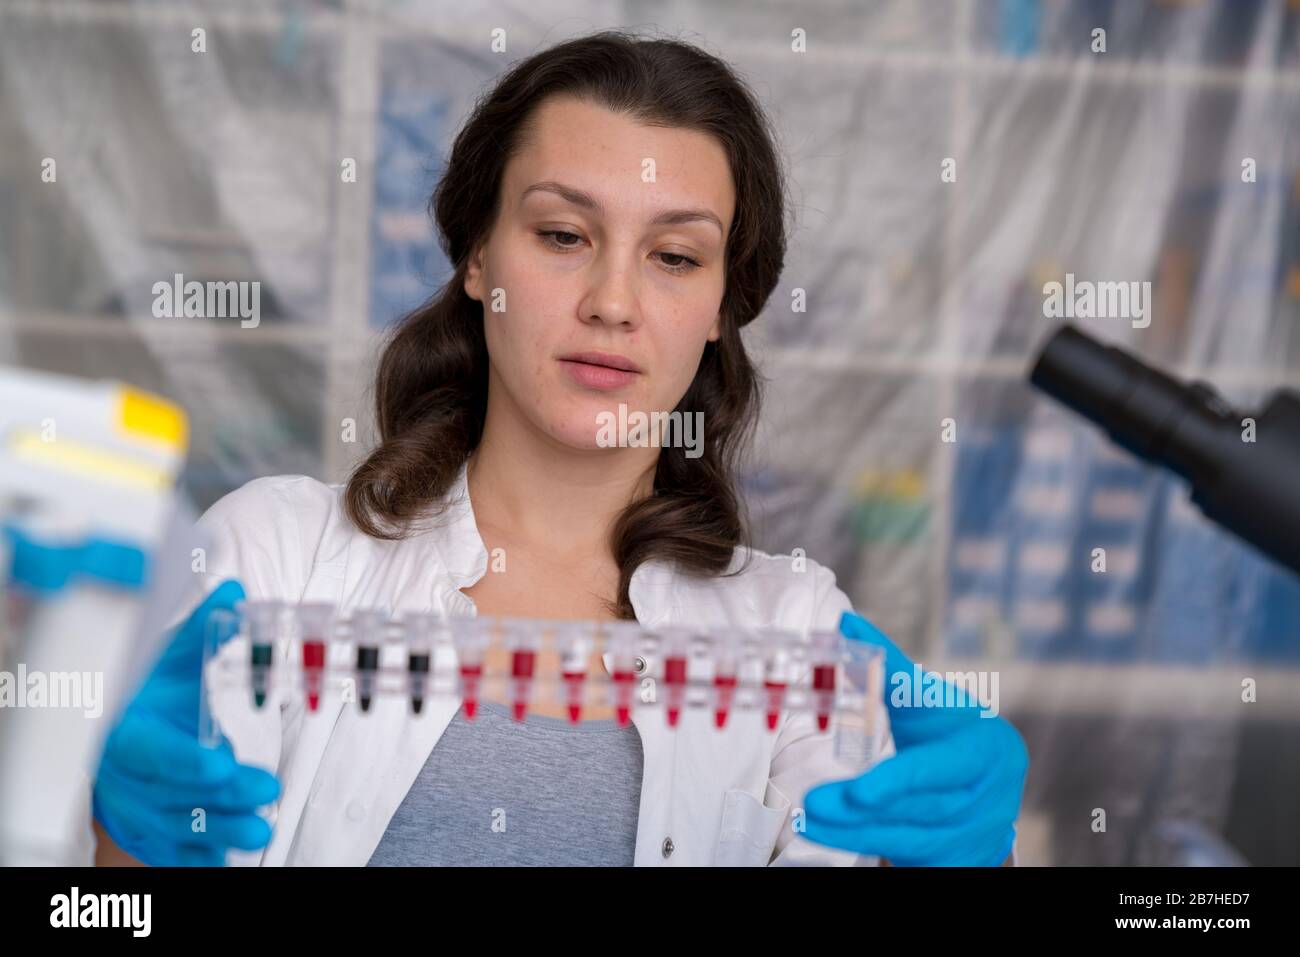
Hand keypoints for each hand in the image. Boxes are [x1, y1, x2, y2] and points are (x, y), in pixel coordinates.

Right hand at [93, 580, 279, 865]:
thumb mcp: (176, 665)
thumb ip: (206, 632)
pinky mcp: (151, 840)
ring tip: (261, 829)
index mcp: (129, 735)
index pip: (153, 753)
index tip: (222, 763)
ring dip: (220, 832)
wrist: (123, 749)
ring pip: (177, 831)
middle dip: (222, 796)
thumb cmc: (157, 702)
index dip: (186, 761)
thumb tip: (235, 589)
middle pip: (174, 794)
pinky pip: (174, 857)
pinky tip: (227, 859)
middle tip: (266, 789)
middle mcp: (128, 780)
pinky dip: (200, 860)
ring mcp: (138, 814)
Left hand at [802, 611, 1027, 865]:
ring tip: (809, 817)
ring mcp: (975, 834)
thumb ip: (886, 668)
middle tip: (813, 803)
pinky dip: (864, 844)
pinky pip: (908, 856)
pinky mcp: (957, 859)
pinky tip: (826, 834)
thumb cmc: (948, 733)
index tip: (858, 791)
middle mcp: (987, 797)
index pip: (940, 768)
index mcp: (985, 749)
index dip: (899, 781)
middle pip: (918, 807)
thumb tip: (844, 624)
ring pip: (908, 836)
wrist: (989, 792)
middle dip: (863, 807)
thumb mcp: (926, 701)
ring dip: (853, 829)